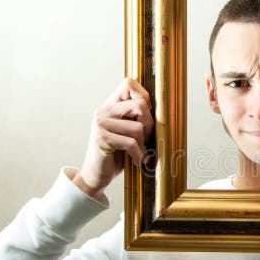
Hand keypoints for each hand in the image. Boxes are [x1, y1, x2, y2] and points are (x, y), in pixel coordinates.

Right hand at [72, 78, 153, 198]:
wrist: (95, 176)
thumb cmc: (116, 154)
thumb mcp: (128, 131)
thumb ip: (137, 116)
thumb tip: (163, 106)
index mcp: (109, 105)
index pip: (129, 83)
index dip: (144, 97)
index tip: (145, 117)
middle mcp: (103, 111)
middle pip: (140, 105)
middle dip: (149, 125)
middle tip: (145, 140)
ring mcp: (100, 123)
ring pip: (138, 126)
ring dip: (143, 144)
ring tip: (137, 151)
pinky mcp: (102, 138)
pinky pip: (131, 142)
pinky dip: (138, 155)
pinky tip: (136, 161)